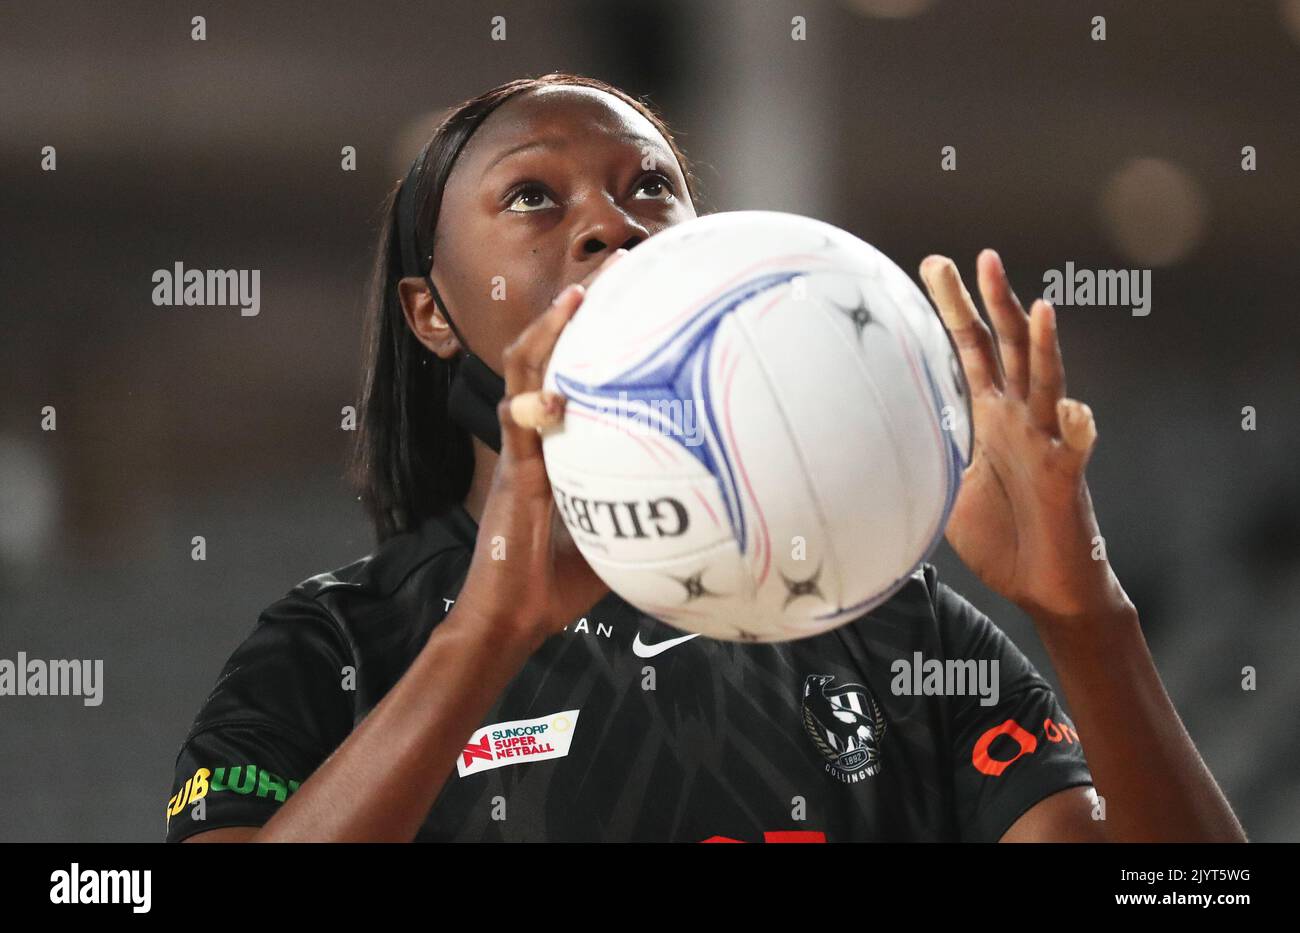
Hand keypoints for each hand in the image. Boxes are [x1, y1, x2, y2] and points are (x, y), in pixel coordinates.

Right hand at [456, 249, 628, 641]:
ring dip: (547, 332)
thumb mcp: (624, 539)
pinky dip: (533, 405)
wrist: (514, 618)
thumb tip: (717, 510)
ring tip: (576, 296)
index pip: (575, 370)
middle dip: (576, 306)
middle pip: (549, 351)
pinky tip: (554, 395)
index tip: (637, 295)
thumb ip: (655, 514)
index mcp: (562, 443)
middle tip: (617, 266)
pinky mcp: (513, 475)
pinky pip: (518, 427)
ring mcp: (522, 451)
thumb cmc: (563, 583)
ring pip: (523, 371)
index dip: (597, 331)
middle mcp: (539, 436)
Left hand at [919, 250, 1131, 623]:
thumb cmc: (1000, 536)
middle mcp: (1019, 418)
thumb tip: (877, 437)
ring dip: (1043, 345)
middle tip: (973, 257)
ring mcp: (1047, 443)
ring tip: (1036, 305)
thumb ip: (924, 455)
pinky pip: (1075, 447)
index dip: (953, 309)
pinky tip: (1071, 409)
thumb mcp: (945, 489)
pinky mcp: (1066, 478)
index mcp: (989, 416)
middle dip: (989, 303)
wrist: (1044, 588)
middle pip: (1006, 347)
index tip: (930, 265)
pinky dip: (1077, 427)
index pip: (968, 350)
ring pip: (1046, 382)